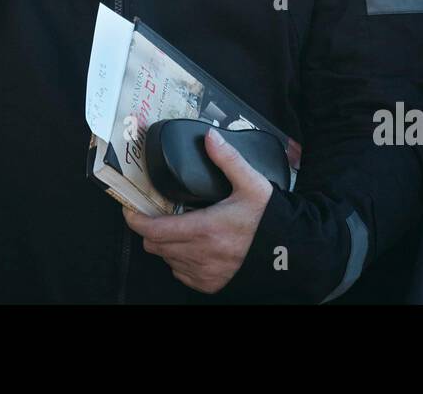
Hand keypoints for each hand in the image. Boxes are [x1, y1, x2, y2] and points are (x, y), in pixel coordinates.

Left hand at [123, 127, 272, 294]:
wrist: (292, 253)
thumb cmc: (270, 219)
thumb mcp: (251, 184)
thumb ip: (228, 159)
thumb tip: (210, 137)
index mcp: (205, 229)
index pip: (154, 230)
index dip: (135, 220)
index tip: (130, 209)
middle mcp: (201, 254)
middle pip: (155, 246)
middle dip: (150, 230)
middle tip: (157, 215)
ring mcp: (206, 273)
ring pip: (167, 260)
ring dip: (166, 245)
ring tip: (177, 229)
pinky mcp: (212, 284)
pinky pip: (182, 274)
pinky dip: (180, 261)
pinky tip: (192, 247)